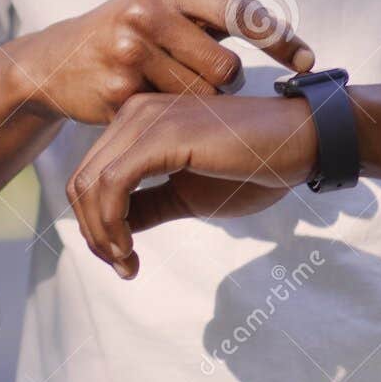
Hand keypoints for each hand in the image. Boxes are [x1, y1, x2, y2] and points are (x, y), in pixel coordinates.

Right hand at [4, 0, 315, 123]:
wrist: (53, 62)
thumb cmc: (127, 33)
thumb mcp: (162, 6)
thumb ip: (213, 17)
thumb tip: (286, 38)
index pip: (241, 12)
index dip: (280, 39)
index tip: (308, 61)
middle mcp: (148, 11)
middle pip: (226, 68)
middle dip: (223, 80)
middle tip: (195, 76)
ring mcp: (130, 52)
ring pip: (203, 98)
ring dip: (198, 102)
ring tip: (167, 87)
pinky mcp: (117, 91)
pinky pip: (173, 117)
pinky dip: (170, 117)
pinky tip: (148, 103)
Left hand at [68, 93, 316, 277]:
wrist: (299, 142)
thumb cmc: (251, 167)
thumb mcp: (186, 194)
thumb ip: (146, 205)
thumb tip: (111, 230)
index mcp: (137, 123)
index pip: (90, 176)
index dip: (94, 224)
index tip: (121, 259)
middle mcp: (134, 114)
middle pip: (81, 181)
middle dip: (93, 233)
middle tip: (120, 267)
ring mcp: (145, 120)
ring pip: (90, 184)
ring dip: (101, 234)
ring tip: (126, 263)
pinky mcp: (161, 135)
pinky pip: (113, 184)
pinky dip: (112, 222)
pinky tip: (130, 249)